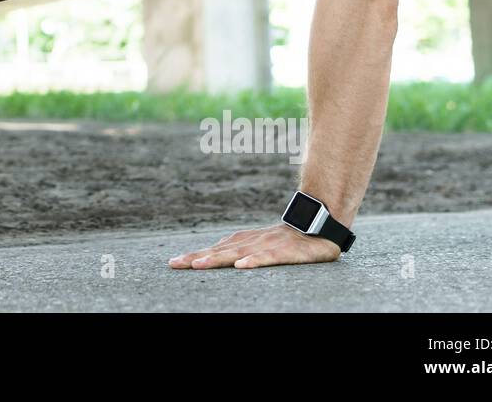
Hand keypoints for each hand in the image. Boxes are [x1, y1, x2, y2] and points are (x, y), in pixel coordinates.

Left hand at [168, 224, 340, 269]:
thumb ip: (239, 249)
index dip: (195, 255)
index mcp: (244, 241)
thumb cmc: (286, 240)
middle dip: (197, 257)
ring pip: (238, 253)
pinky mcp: (285, 251)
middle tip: (175, 264)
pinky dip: (254, 261)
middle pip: (220, 251)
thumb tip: (214, 255)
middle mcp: (251, 241)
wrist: (318, 225)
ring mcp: (267, 245)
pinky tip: (241, 266)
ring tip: (198, 265)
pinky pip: (268, 258)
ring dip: (217, 259)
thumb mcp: (259, 245)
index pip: (215, 249)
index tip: (174, 262)